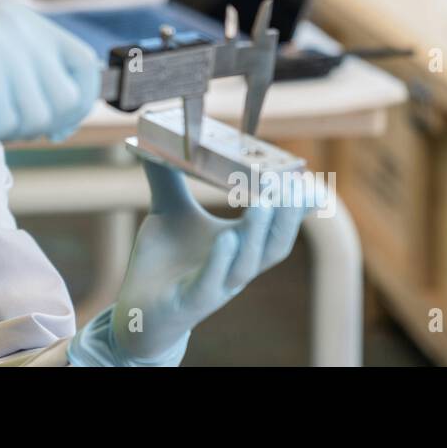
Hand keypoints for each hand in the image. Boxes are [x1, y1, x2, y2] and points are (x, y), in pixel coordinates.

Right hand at [0, 0, 101, 194]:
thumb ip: (36, 83)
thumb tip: (75, 111)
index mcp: (20, 17)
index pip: (83, 65)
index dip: (76, 105)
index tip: (53, 128)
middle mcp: (10, 17)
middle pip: (63, 97)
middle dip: (30, 124)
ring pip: (35, 114)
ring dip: (1, 129)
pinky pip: (3, 120)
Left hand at [68, 158, 307, 365]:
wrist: (137, 309)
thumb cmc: (162, 260)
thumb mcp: (168, 211)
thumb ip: (168, 176)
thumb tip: (158, 137)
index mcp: (238, 247)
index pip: (277, 229)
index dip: (295, 209)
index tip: (310, 181)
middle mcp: (234, 269)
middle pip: (273, 246)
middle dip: (286, 217)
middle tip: (291, 185)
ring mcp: (215, 288)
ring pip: (246, 264)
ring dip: (257, 233)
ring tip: (263, 202)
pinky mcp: (188, 302)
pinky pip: (209, 283)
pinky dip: (220, 263)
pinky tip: (225, 239)